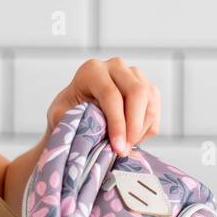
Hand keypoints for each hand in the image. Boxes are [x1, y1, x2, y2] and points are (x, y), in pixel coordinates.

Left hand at [45, 57, 160, 156]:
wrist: (77, 110)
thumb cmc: (68, 113)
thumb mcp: (61, 116)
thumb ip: (74, 121)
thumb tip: (92, 132)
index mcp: (92, 70)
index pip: (111, 94)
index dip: (117, 123)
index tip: (118, 147)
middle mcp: (115, 66)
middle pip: (137, 92)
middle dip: (133, 126)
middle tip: (125, 150)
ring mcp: (134, 75)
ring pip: (149, 101)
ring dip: (141, 130)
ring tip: (125, 148)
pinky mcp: (148, 88)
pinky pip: (155, 111)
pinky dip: (147, 130)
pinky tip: (132, 140)